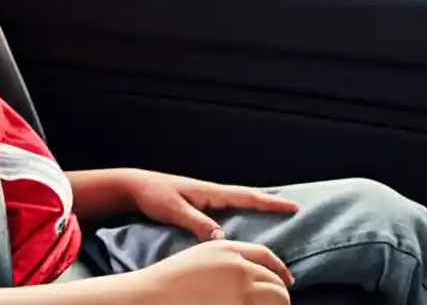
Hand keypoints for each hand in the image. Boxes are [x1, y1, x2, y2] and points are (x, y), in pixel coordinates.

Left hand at [126, 171, 299, 241]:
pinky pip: (226, 207)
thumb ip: (198, 224)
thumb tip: (224, 238)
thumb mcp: (175, 211)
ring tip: (274, 213)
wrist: (134, 187)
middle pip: (247, 197)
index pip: (246, 197)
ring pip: (238, 201)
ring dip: (256, 205)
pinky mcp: (198, 203)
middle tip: (292, 209)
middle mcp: (211, 192)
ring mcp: (205, 197)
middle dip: (270, 202)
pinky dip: (240, 211)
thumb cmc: (153, 195)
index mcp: (210, 192)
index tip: (292, 206)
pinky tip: (242, 219)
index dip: (270, 203)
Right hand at [133, 240, 292, 304]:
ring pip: (277, 298)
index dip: (281, 270)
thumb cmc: (170, 281)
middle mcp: (239, 265)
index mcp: (227, 248)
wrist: (153, 294)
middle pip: (276, 280)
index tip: (287, 282)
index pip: (266, 256)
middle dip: (281, 296)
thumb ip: (226, 262)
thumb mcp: (200, 259)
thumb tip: (246, 277)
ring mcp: (241, 287)